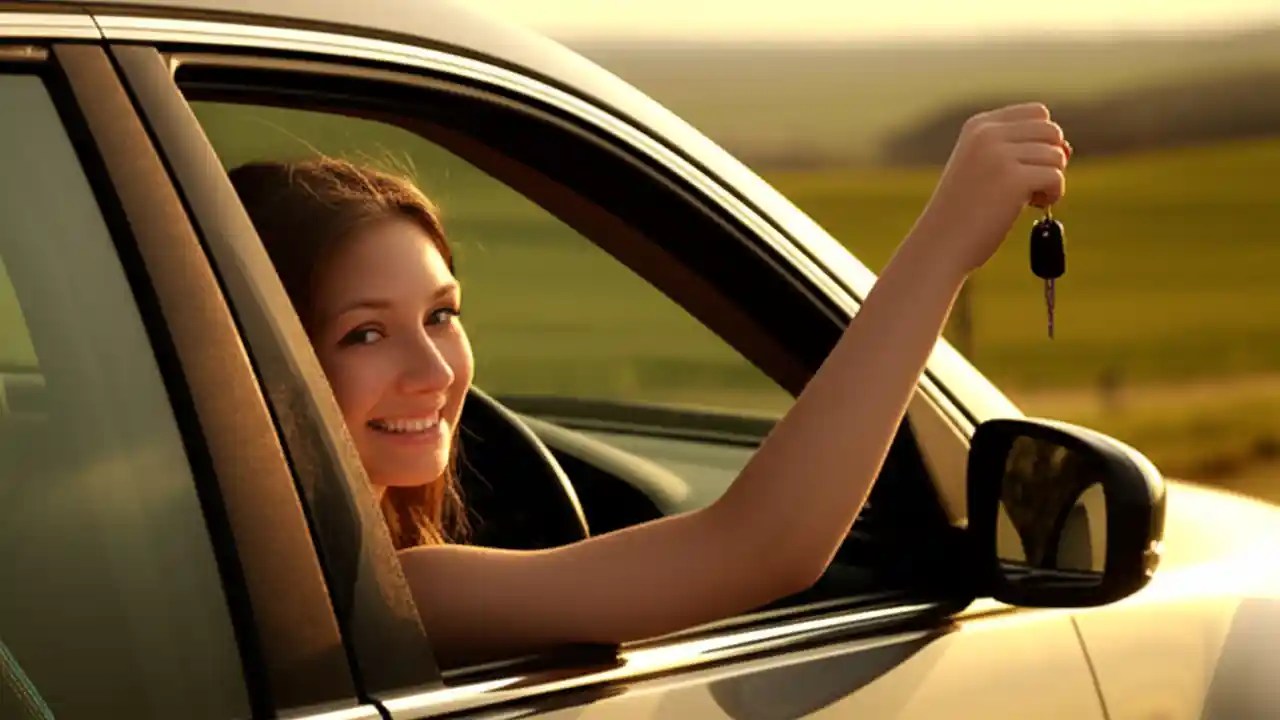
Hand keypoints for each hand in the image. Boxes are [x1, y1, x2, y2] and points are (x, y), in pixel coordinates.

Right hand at [911, 102, 1068, 275]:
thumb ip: (1020, 151)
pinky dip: (1054, 195)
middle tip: (1031, 187)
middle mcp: (987, 134)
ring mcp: (999, 155)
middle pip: (1051, 131)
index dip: (1042, 141)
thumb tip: (1066, 148)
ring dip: (1051, 180)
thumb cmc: (965, 212)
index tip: (1027, 168)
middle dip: (1050, 159)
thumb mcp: (985, 168)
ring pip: (1057, 155)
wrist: (941, 244)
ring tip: (1027, 200)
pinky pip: (1056, 177)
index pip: (1037, 113)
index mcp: (978, 126)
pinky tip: (1032, 207)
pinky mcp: (1012, 179)